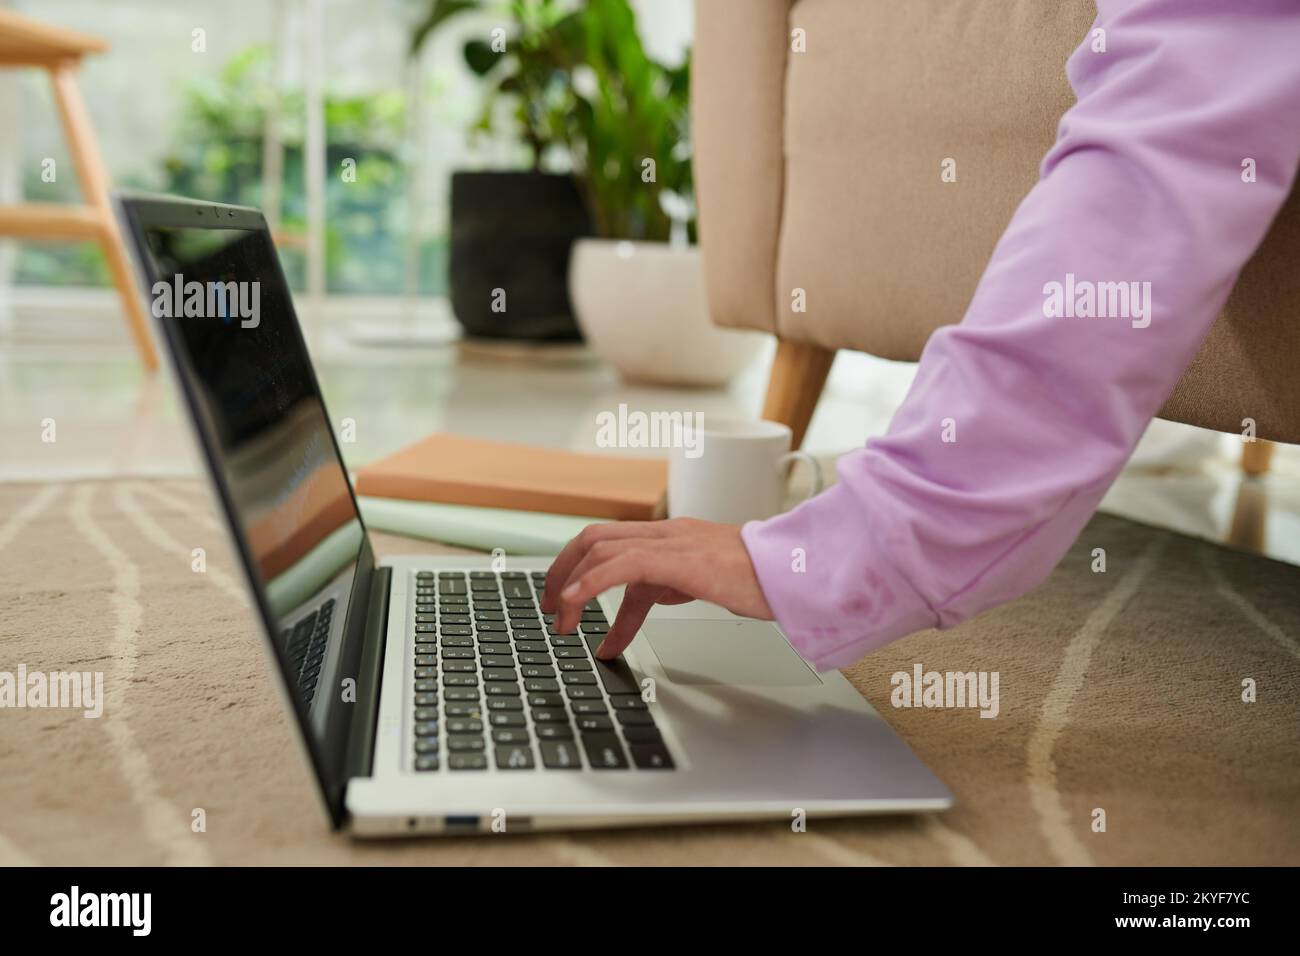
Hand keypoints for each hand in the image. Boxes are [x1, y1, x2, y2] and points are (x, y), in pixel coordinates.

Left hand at [540, 517, 773, 659]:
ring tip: (560, 619)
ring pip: (600, 547)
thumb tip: (632, 613)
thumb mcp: (700, 588)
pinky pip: (621, 565)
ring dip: (569, 584)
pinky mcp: (680, 560)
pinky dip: (589, 584)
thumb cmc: (761, 581)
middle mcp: (666, 533)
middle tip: (548, 607)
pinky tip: (575, 604)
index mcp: (671, 537)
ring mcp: (672, 542)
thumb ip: (664, 593)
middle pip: (594, 537)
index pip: (611, 541)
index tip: (562, 599)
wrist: (798, 574)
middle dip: (561, 570)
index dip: (578, 567)